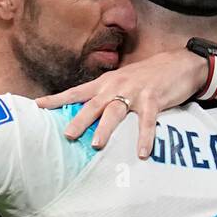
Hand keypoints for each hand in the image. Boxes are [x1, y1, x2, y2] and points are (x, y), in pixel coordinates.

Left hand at [36, 48, 206, 158]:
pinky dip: (145, 138)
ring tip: (97, 145)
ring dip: (106, 128)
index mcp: (105, 83)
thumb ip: (104, 96)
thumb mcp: (120, 82)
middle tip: (67, 135)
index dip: (58, 99)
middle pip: (93, 104)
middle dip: (80, 119)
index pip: (76, 92)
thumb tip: (84, 115)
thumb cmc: (146, 77)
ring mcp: (135, 92)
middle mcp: (116, 86)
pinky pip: (148, 122)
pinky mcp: (154, 99)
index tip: (38, 106)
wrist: (178, 63)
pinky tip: (142, 153)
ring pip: (116, 111)